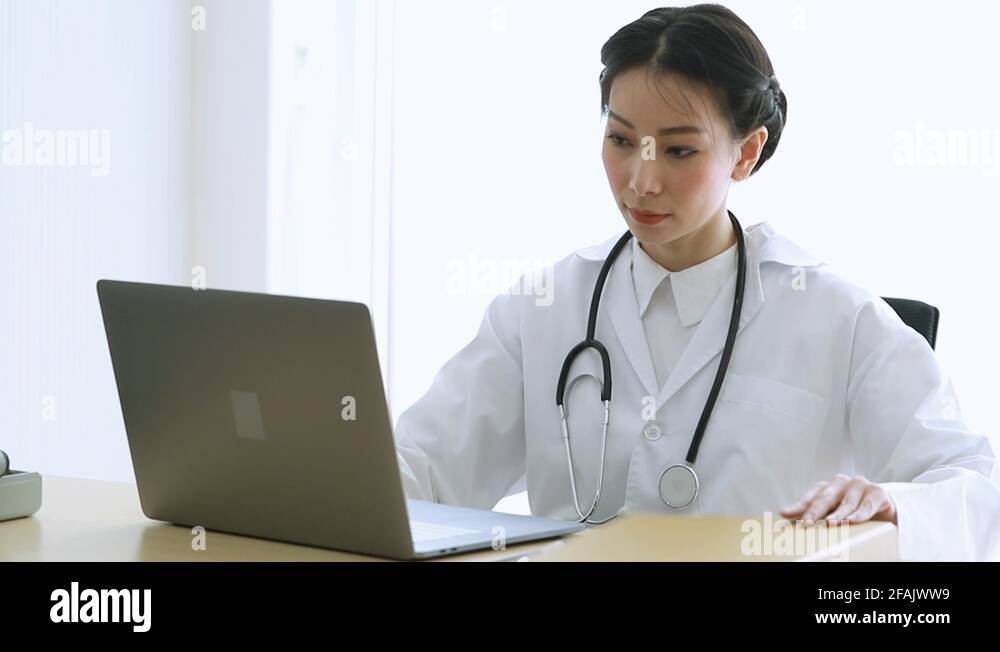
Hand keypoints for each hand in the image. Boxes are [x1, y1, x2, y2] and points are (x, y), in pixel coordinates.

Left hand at [780, 474, 896, 525]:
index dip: (799, 506)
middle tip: (807, 523)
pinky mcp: (878, 492)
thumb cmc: (853, 511)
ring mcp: (860, 485)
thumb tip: (784, 513)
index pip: (810, 497)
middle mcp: (841, 482)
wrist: (886, 512)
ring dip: (838, 514)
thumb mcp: (832, 512)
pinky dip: (860, 514)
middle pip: (825, 498)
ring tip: (830, 524)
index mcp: (827, 487)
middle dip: (815, 511)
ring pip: (846, 502)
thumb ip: (812, 512)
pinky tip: (853, 521)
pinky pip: (867, 505)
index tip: (786, 514)